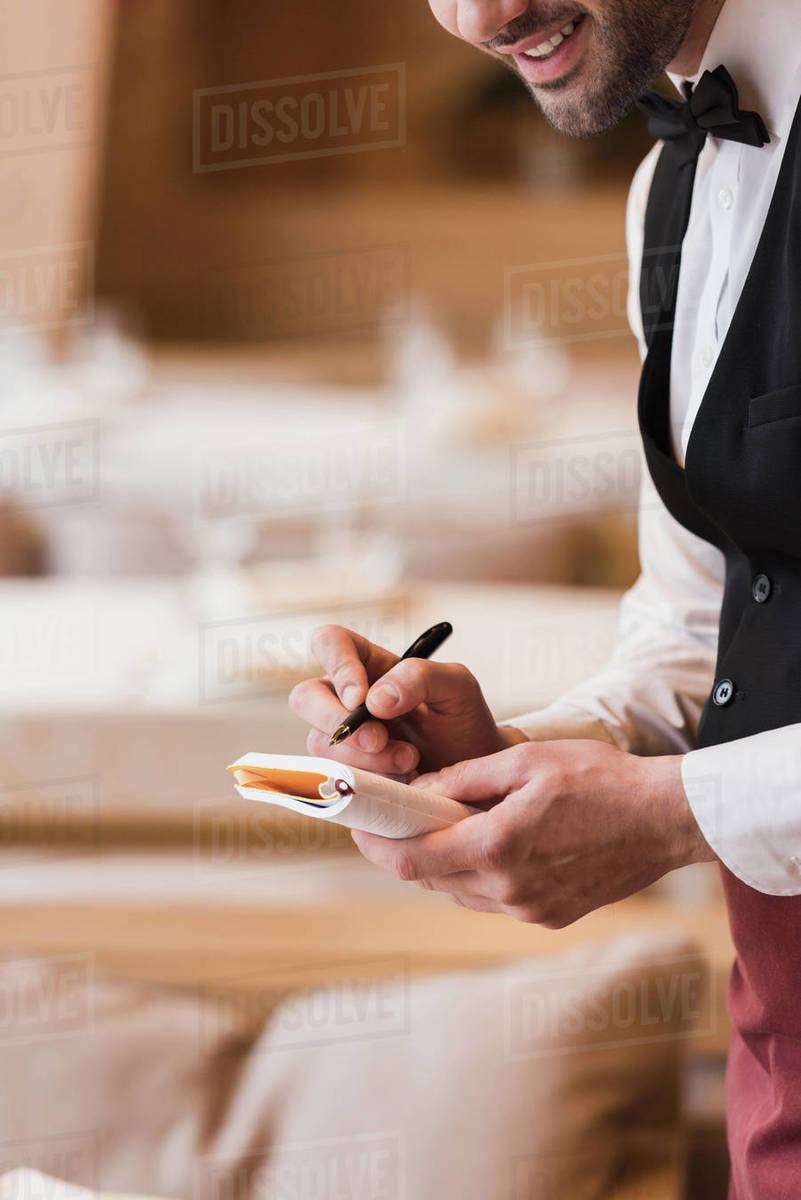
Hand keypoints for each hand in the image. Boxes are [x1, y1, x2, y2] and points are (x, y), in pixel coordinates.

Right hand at [289, 624, 523, 776]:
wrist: (473, 775)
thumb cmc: (463, 722)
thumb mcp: (458, 687)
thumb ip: (421, 677)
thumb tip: (375, 699)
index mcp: (369, 663)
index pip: (330, 643)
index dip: (336, 665)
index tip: (360, 697)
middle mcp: (346, 697)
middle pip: (306, 696)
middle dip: (337, 721)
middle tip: (378, 740)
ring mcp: (342, 737)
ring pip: (320, 741)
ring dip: (363, 757)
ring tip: (408, 761)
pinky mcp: (345, 772)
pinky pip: (332, 775)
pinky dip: (366, 779)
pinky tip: (399, 779)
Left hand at [351, 739, 713, 927]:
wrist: (667, 819)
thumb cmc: (602, 779)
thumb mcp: (527, 761)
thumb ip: (465, 778)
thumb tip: (418, 791)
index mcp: (499, 847)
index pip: (412, 859)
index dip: (376, 844)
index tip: (358, 825)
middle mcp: (509, 888)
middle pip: (430, 878)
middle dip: (406, 848)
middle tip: (396, 816)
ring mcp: (530, 908)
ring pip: (459, 891)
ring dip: (442, 861)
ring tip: (443, 823)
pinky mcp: (549, 916)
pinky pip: (491, 899)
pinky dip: (477, 874)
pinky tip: (489, 842)